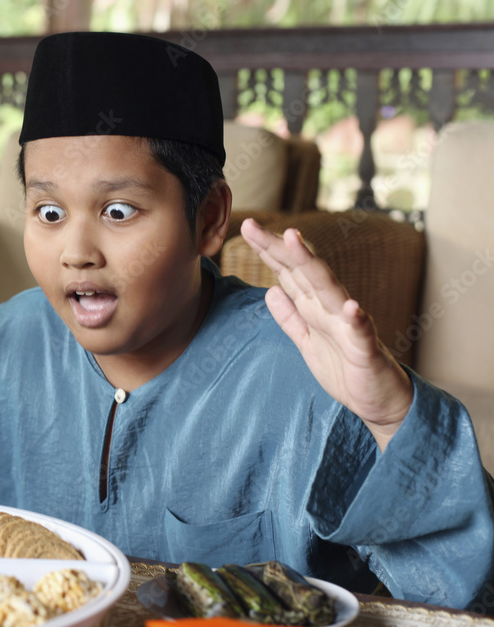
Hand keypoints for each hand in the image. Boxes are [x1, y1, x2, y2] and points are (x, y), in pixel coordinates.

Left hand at [239, 218, 412, 449]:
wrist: (379, 401)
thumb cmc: (345, 368)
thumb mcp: (307, 342)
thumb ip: (289, 318)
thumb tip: (270, 291)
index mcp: (315, 307)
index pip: (288, 272)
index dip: (268, 251)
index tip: (247, 229)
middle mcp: (331, 308)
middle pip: (301, 271)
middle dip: (277, 247)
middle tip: (251, 225)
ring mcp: (349, 325)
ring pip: (328, 289)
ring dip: (311, 264)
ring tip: (293, 240)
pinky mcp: (365, 348)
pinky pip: (361, 331)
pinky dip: (356, 317)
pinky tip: (351, 306)